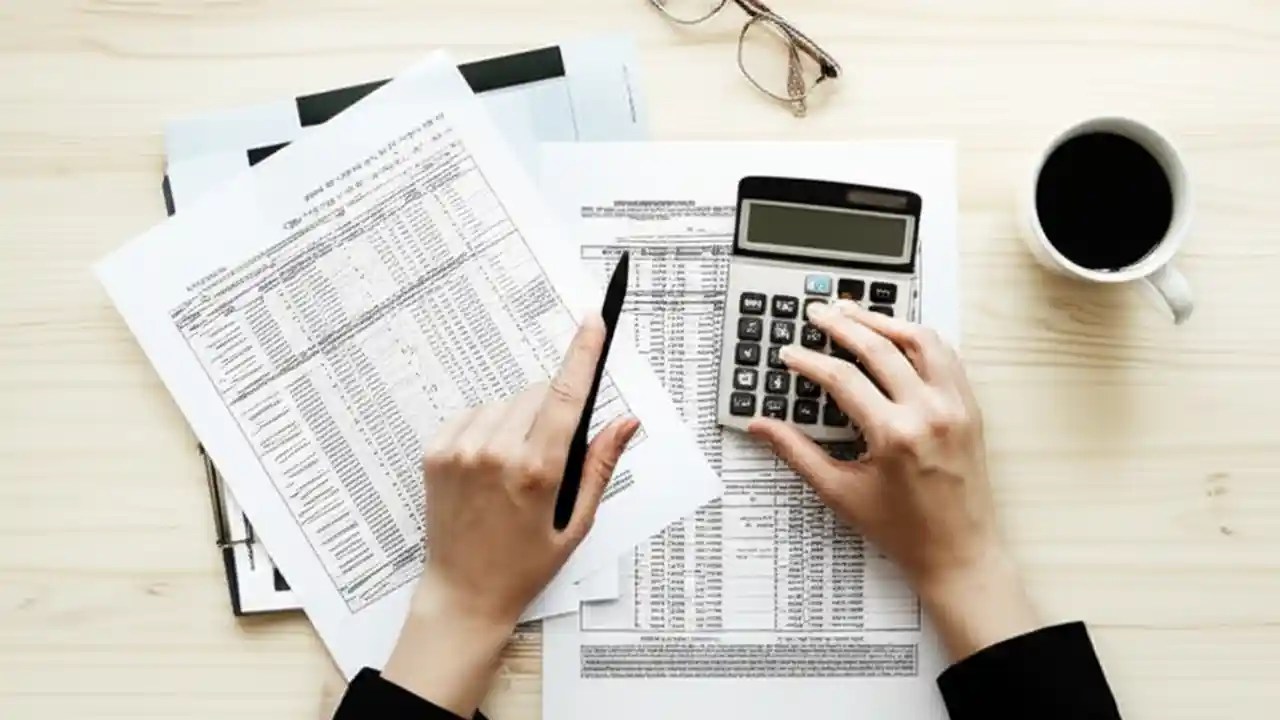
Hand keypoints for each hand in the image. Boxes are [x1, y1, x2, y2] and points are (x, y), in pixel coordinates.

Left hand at [383, 315, 638, 714]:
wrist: (462, 594)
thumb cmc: (523, 566)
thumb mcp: (575, 524)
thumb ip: (600, 466)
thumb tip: (625, 422)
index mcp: (536, 471)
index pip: (566, 395)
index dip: (582, 353)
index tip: (593, 321)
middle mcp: (495, 453)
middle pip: (537, 395)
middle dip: (551, 411)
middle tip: (549, 455)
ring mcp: (461, 450)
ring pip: (506, 402)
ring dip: (518, 420)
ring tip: (514, 468)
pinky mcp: (436, 452)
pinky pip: (474, 414)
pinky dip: (487, 428)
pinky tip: (489, 466)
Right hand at [748, 300, 1036, 660]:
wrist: (959, 554)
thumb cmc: (904, 531)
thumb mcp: (840, 492)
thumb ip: (796, 452)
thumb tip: (761, 427)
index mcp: (895, 434)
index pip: (843, 378)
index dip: (809, 361)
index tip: (790, 354)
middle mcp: (930, 413)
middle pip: (881, 347)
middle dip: (843, 324)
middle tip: (818, 312)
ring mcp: (956, 407)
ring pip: (921, 340)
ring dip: (885, 321)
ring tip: (855, 311)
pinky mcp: (970, 409)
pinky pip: (947, 357)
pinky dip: (920, 338)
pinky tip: (898, 334)